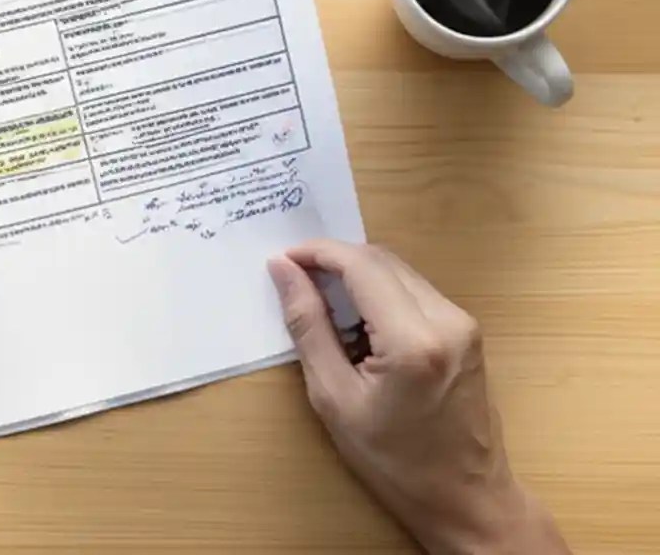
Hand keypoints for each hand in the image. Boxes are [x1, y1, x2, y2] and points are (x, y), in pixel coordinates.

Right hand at [269, 241, 567, 554]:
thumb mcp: (334, 398)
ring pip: (399, 271)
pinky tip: (359, 328)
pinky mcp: (468, 331)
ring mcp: (464, 323)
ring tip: (325, 312)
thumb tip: (284, 272)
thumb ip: (308, 327)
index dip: (317, 253)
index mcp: (413, 340)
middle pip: (382, 260)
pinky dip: (381, 295)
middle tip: (296, 283)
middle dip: (335, 261)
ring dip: (358, 277)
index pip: (361, 266)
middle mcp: (447, 320)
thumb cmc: (393, 462)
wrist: (466, 498)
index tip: (283, 261)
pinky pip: (415, 292)